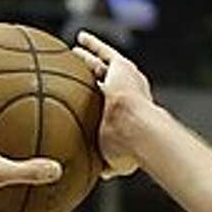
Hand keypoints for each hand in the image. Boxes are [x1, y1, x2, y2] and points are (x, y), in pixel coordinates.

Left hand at [73, 29, 153, 176]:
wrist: (137, 130)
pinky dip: (93, 45)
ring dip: (88, 60)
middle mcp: (127, 94)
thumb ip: (108, 163)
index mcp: (125, 117)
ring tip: (74, 53)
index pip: (111, 109)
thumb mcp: (117, 161)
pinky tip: (80, 39)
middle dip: (96, 78)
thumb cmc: (130, 149)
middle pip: (106, 84)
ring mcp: (124, 80)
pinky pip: (103, 52)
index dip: (101, 107)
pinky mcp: (121, 68)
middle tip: (83, 73)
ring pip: (101, 66)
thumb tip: (100, 172)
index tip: (91, 105)